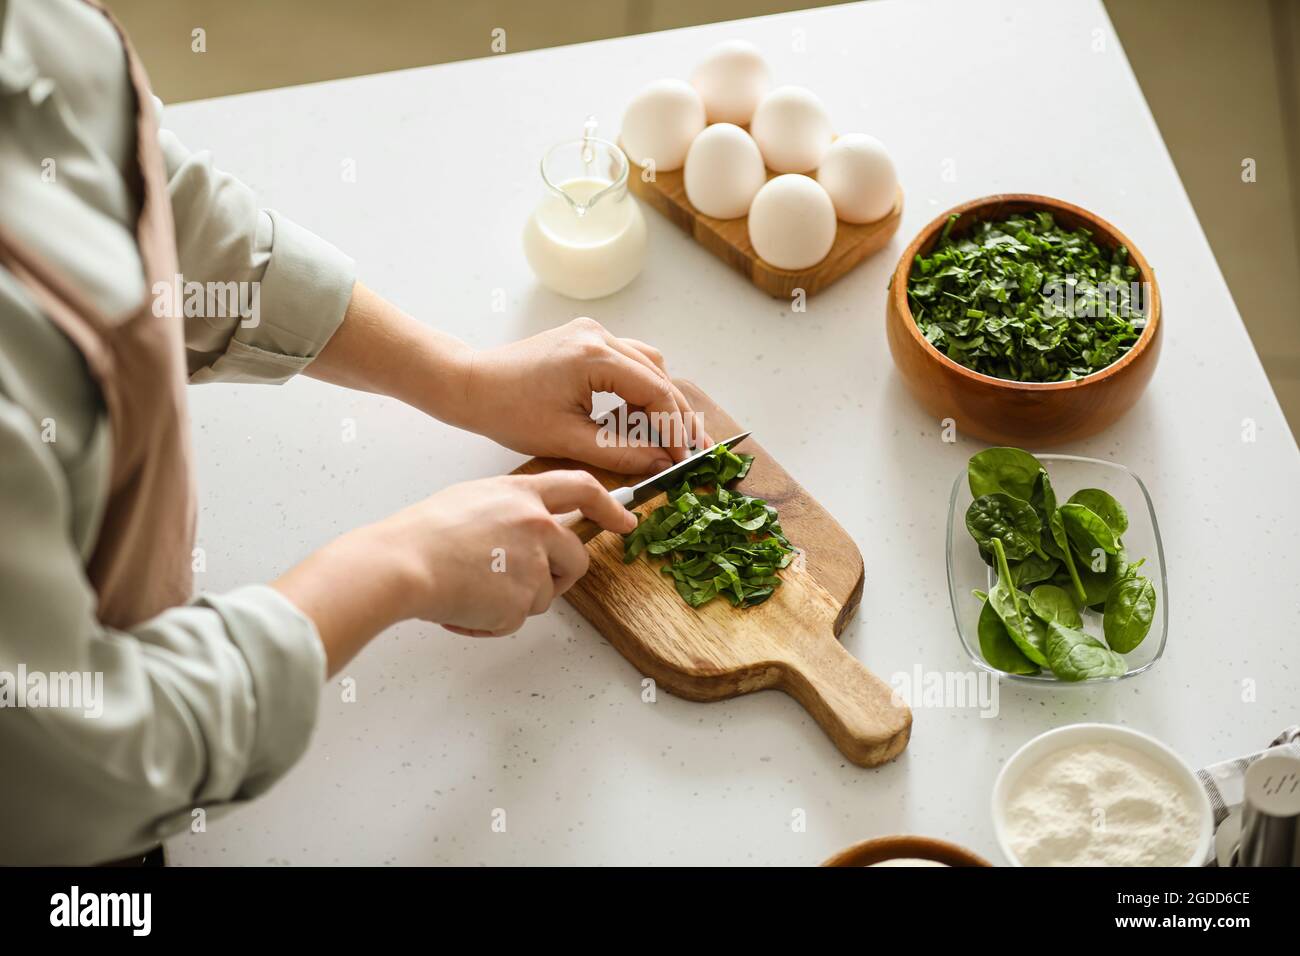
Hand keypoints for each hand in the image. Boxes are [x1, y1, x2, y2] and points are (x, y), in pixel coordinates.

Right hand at [380, 470, 635, 635]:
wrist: (402, 565)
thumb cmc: (424, 534)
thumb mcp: (475, 499)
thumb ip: (512, 509)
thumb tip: (529, 526)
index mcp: (523, 495)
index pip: (582, 489)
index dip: (610, 506)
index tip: (626, 520)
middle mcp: (537, 526)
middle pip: (577, 558)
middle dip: (558, 575)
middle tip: (520, 581)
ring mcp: (532, 565)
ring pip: (545, 594)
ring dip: (516, 599)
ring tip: (473, 587)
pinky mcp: (520, 602)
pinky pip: (516, 619)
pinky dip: (492, 620)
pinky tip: (465, 603)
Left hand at [457, 317, 711, 473]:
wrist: (471, 384)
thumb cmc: (508, 410)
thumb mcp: (567, 439)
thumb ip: (620, 452)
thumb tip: (658, 464)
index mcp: (595, 356)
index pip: (655, 392)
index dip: (675, 428)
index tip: (684, 458)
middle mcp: (599, 336)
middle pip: (658, 374)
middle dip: (675, 415)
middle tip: (691, 450)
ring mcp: (592, 334)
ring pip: (647, 365)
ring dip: (659, 400)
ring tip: (665, 437)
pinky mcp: (584, 340)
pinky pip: (627, 361)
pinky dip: (638, 388)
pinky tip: (637, 417)